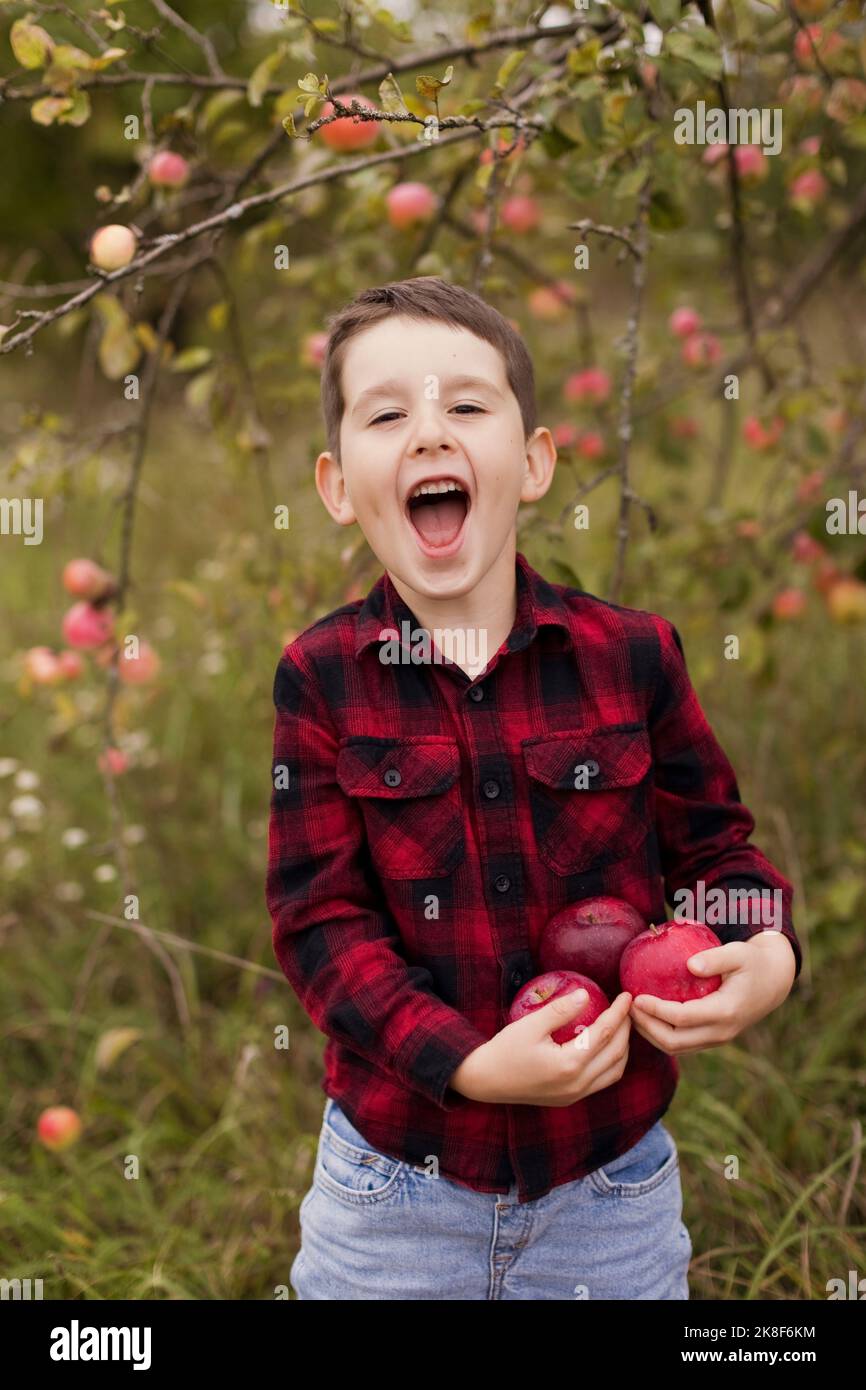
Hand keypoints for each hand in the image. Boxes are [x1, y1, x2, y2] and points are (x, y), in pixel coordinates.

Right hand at [450, 989, 633, 1106]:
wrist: (485, 1081)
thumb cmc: (505, 1050)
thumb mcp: (530, 1025)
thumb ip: (560, 1010)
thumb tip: (586, 995)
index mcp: (569, 1064)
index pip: (605, 1033)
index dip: (618, 1012)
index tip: (626, 995)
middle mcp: (578, 1084)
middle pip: (616, 1054)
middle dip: (626, 1029)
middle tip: (628, 1008)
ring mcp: (576, 1095)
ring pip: (614, 1071)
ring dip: (623, 1048)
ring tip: (621, 1026)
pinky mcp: (570, 1099)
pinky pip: (602, 1081)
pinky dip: (612, 1062)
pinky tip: (606, 1047)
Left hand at [629, 930, 796, 1055]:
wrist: (774, 982)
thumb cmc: (752, 961)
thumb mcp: (738, 953)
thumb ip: (715, 959)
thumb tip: (689, 965)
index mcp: (725, 1011)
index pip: (681, 1018)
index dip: (655, 1010)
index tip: (636, 997)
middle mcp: (721, 1031)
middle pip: (674, 1041)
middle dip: (647, 1027)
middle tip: (627, 1008)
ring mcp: (718, 1038)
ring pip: (677, 1048)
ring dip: (651, 1034)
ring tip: (632, 1015)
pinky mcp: (714, 1038)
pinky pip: (683, 1044)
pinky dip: (662, 1035)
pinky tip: (648, 1018)